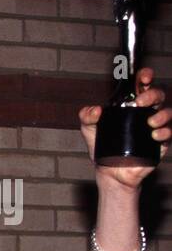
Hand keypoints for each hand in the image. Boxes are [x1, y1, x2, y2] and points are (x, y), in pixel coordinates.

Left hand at [80, 66, 169, 188]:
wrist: (109, 173)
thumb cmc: (102, 147)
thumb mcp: (89, 130)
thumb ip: (86, 117)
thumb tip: (96, 110)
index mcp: (131, 106)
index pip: (142, 86)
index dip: (145, 77)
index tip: (144, 77)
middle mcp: (146, 113)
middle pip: (158, 96)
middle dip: (152, 94)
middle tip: (140, 102)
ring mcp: (154, 128)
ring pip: (167, 113)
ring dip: (162, 114)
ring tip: (150, 122)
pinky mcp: (160, 144)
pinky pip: (169, 134)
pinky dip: (164, 132)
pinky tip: (154, 135)